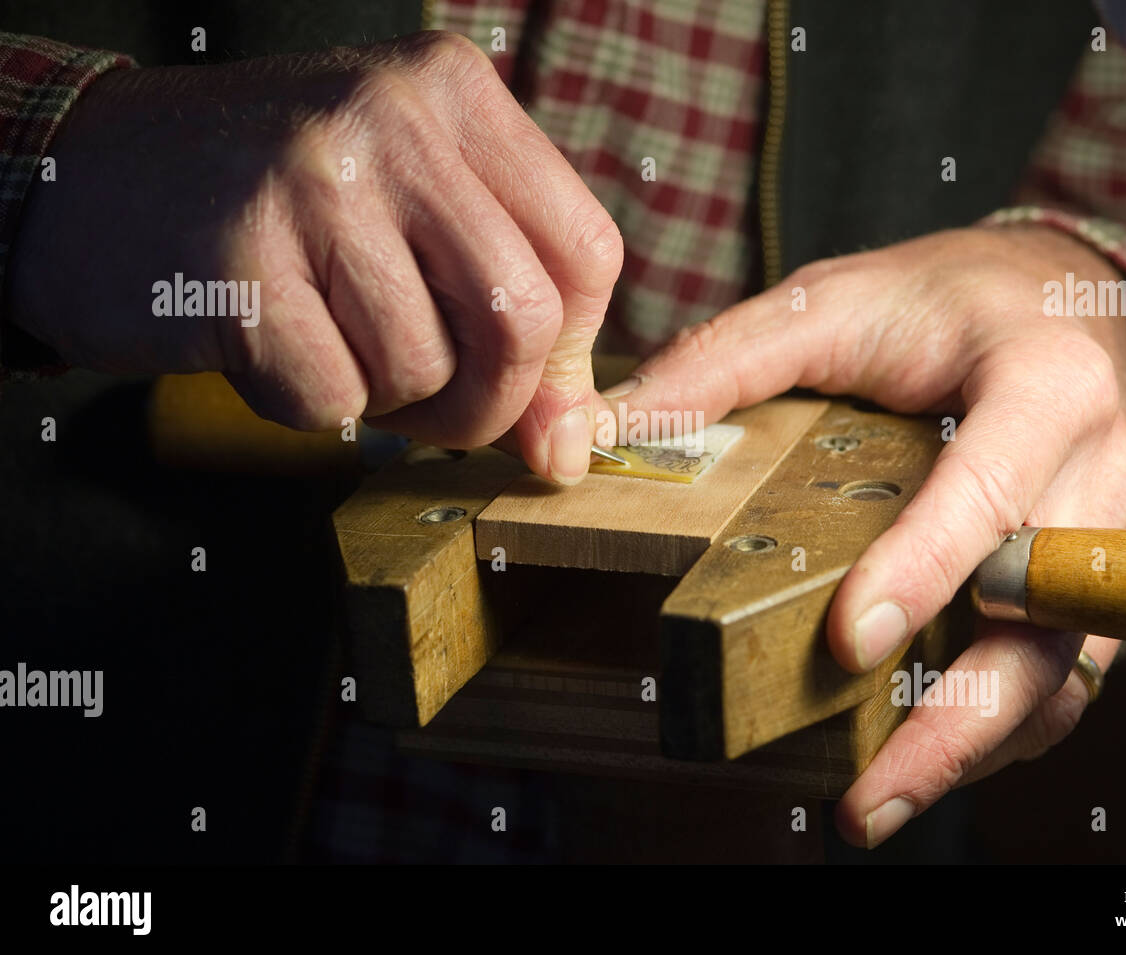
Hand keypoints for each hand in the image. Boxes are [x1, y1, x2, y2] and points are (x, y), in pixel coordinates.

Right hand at [6, 32, 621, 482]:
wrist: (88, 183)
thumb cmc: (276, 211)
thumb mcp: (408, 223)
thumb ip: (501, 314)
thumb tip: (569, 450)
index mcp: (455, 93)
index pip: (588, 254)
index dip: (570, 353)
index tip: (525, 388)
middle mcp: (394, 118)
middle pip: (525, 319)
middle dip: (488, 403)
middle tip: (433, 410)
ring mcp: (314, 180)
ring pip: (425, 368)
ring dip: (382, 399)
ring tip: (325, 343)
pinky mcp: (241, 257)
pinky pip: (330, 396)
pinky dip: (301, 402)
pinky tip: (260, 345)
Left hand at [607, 226, 1125, 846]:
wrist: (1043, 303)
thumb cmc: (937, 303)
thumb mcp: (829, 302)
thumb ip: (724, 362)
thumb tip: (606, 431)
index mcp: (1044, 384)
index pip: (988, 488)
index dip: (925, 569)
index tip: (850, 642)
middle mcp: (1102, 465)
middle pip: (1044, 611)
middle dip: (961, 716)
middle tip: (869, 795)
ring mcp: (1116, 529)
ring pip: (1067, 665)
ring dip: (978, 746)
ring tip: (881, 801)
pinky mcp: (1102, 577)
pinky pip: (1070, 672)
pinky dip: (1003, 727)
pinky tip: (927, 757)